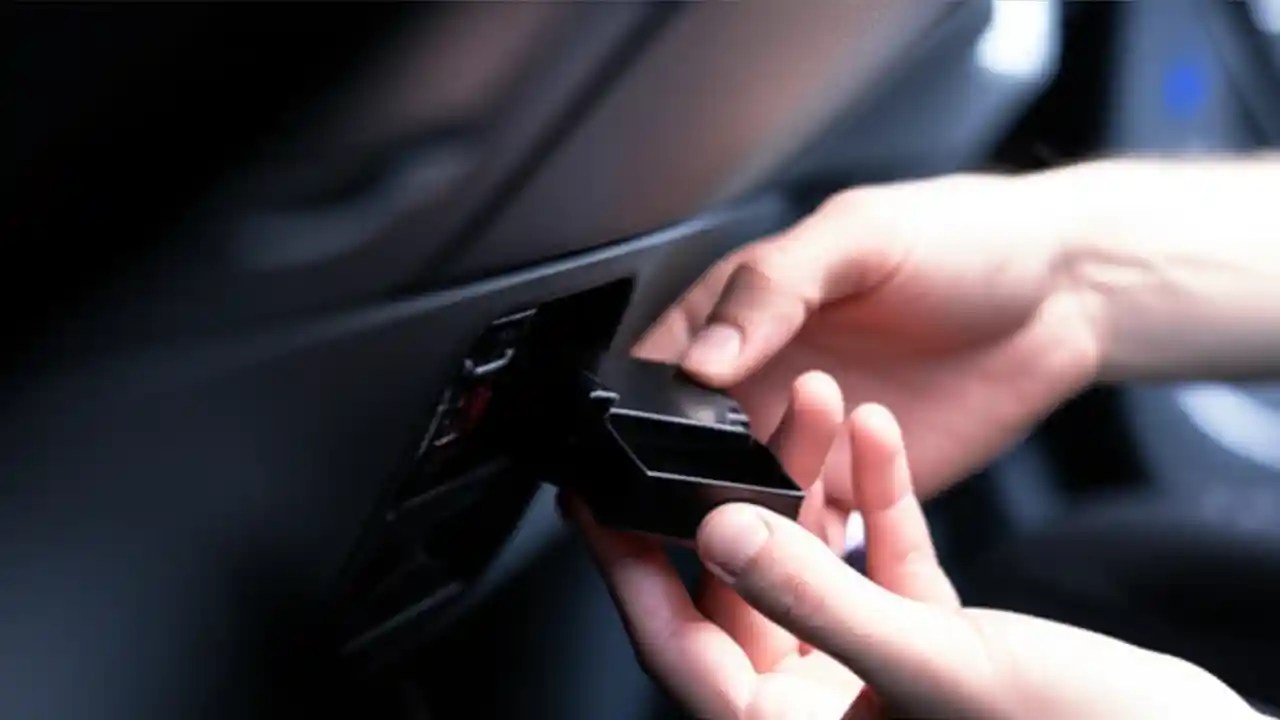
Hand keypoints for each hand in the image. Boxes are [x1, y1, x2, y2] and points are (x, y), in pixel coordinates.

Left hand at [571, 396, 1256, 718]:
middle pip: (737, 589)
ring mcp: (872, 674)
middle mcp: (821, 709)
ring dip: (811, 480)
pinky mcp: (929, 640)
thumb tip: (720, 537)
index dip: (626, 573)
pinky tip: (878, 435)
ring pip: (812, 562)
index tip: (596, 503)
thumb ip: (815, 598)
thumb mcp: (929, 662)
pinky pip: (881, 557)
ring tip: (811, 398)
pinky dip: (878, 495)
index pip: (676, 649)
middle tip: (705, 425)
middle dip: (732, 496)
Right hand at [633, 172, 1100, 498]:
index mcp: (744, 310)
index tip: (636, 435)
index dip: (638, 402)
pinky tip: (811, 542)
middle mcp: (764, 379)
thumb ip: (770, 290)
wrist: (1066, 296)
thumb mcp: (859, 237)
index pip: (661, 363)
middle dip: (682, 473)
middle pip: (687, 443)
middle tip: (700, 489)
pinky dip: (804, 545)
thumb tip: (700, 355)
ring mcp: (808, 437)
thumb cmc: (966, 238)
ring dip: (748, 511)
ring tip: (770, 510)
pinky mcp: (859, 484)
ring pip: (745, 495)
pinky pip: (814, 529)